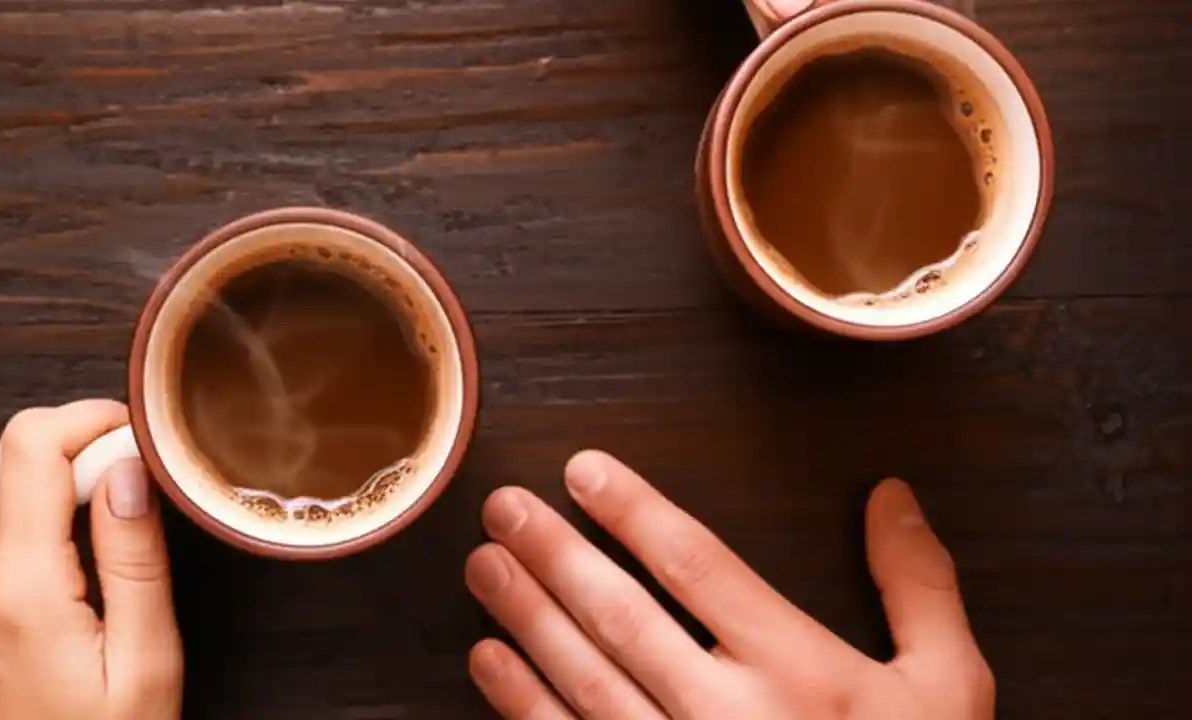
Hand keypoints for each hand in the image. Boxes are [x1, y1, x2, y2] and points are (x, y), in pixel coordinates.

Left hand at [0, 400, 182, 719]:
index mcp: (18, 588)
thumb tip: (128, 469)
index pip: (32, 446)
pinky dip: (53, 504)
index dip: (93, 420)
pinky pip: (6, 518)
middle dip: (84, 442)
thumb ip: (135, 558)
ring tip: (128, 513)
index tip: (145, 440)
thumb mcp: (145, 659)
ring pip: (8, 478)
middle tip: (145, 477)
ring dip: (70, 472)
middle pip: (14, 451)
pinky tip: (98, 542)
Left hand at [465, 451, 993, 718]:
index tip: (582, 471)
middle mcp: (729, 714)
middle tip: (503, 507)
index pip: (697, 564)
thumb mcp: (950, 689)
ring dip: (526, 619)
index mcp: (798, 669)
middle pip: (621, 616)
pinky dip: (524, 706)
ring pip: (586, 679)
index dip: (633, 511)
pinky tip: (488, 663)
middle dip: (554, 554)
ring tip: (483, 566)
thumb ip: (919, 588)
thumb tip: (891, 495)